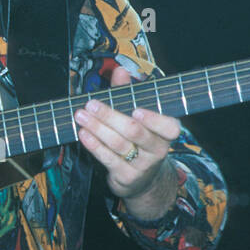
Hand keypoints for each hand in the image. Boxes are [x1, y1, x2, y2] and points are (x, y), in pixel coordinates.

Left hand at [74, 65, 181, 216]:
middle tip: (91, 104)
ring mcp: (143, 165)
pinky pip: (108, 159)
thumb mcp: (138, 115)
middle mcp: (158, 150)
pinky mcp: (127, 177)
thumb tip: (120, 70)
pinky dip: (94, 145)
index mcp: (166, 132)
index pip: (169, 127)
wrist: (143, 179)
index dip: (153, 119)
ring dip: (97, 128)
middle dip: (110, 116)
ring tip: (81, 115)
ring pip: (119, 144)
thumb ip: (129, 93)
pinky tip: (83, 133)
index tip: (136, 110)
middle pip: (135, 132)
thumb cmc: (139, 138)